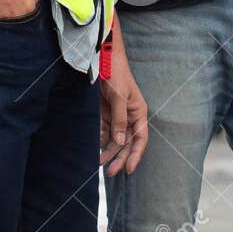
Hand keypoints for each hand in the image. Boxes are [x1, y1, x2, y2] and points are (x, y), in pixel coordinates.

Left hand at [99, 27, 147, 175]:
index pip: (140, 139)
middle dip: (119, 158)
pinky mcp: (104, 113)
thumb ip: (119, 119)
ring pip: (113, 140)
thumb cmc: (116, 73)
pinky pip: (103, 131)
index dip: (135, 155)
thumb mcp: (119, 96)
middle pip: (126, 143)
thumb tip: (121, 141)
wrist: (102, 58)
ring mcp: (116, 116)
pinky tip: (93, 149)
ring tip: (97, 163)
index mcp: (138, 113)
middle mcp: (129, 117)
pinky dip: (99, 141)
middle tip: (110, 173)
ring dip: (107, 151)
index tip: (128, 170)